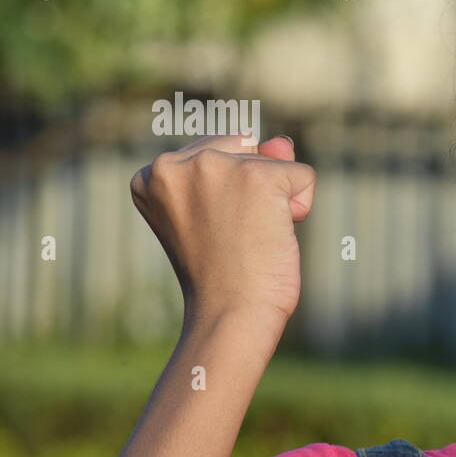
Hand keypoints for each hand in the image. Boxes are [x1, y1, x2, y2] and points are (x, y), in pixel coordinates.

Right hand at [130, 133, 316, 333]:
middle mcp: (173, 162)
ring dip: (276, 201)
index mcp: (150, 175)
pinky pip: (303, 176)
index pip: (216, 156)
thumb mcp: (223, 211)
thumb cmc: (224, 274)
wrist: (230, 313)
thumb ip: (248, 165)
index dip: (229, 196)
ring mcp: (214, 165)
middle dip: (253, 192)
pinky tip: (274, 235)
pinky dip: (300, 207)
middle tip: (232, 237)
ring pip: (273, 163)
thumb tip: (282, 143)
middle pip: (245, 151)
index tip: (211, 231)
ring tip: (249, 238)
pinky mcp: (257, 176)